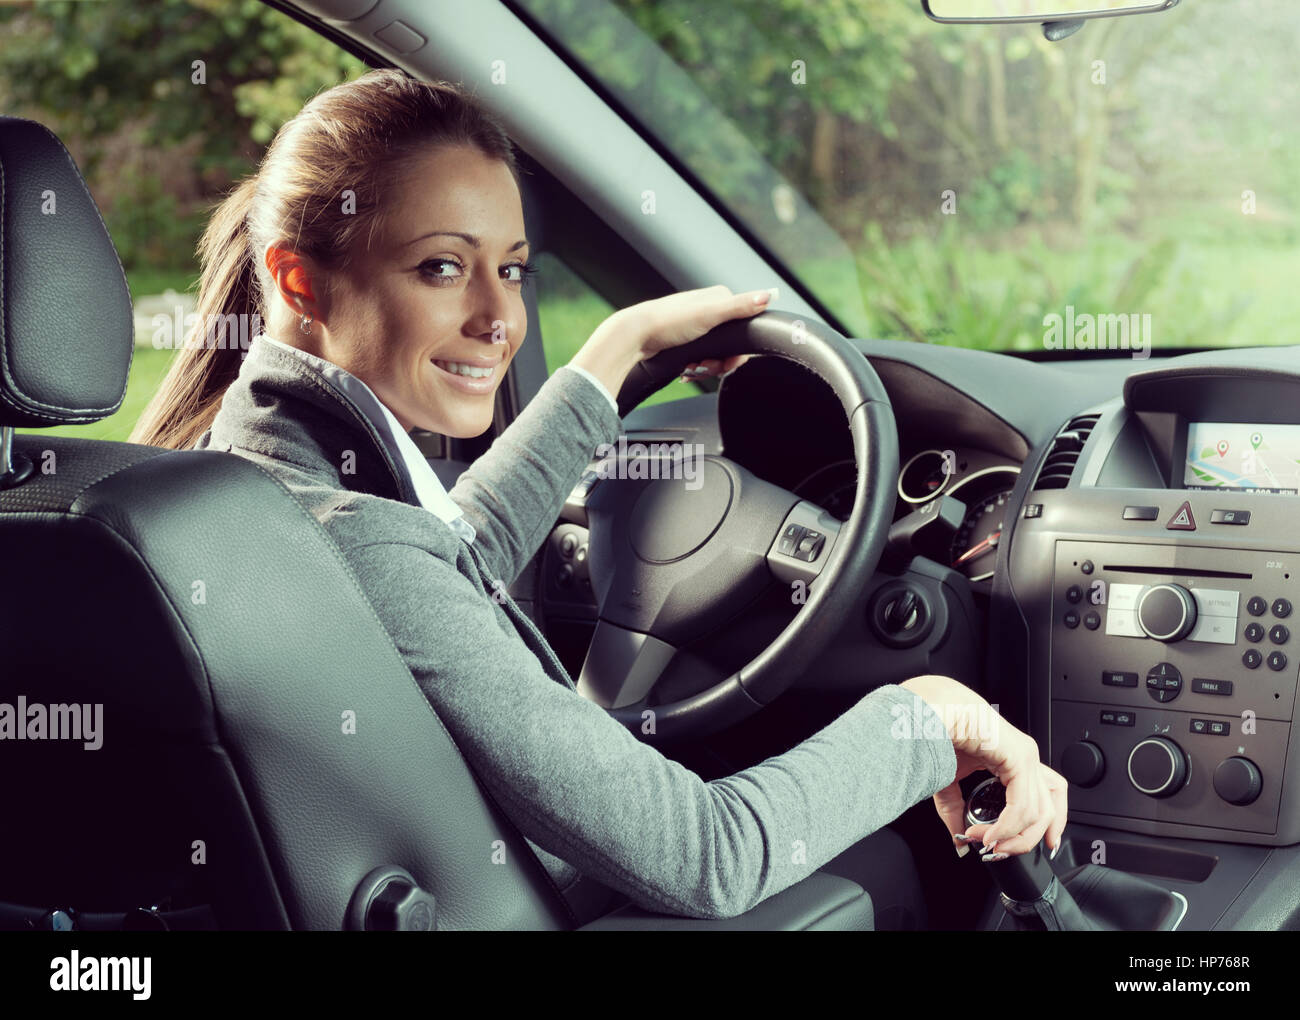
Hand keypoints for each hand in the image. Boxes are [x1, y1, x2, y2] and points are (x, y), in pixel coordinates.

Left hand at [569, 284, 775, 396]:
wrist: (635, 337)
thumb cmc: (667, 322)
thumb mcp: (709, 314)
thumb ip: (739, 307)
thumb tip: (767, 297)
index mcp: (719, 298)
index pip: (745, 326)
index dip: (738, 349)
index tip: (728, 361)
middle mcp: (709, 309)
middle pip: (731, 343)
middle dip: (721, 361)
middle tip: (706, 367)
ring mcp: (697, 324)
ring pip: (716, 353)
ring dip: (708, 366)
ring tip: (693, 368)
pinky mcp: (686, 339)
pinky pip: (702, 357)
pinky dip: (697, 366)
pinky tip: (687, 369)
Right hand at [899, 674, 1067, 860]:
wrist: (930, 712)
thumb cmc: (938, 733)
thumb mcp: (948, 782)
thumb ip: (956, 812)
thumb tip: (959, 841)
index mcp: (1014, 760)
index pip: (1047, 798)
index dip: (1043, 827)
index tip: (1022, 846)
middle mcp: (1025, 757)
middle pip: (1048, 810)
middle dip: (1026, 840)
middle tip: (1001, 852)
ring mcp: (1026, 756)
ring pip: (1040, 812)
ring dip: (1014, 837)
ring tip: (989, 842)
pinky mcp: (1019, 757)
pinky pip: (1023, 805)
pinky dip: (1007, 826)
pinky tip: (989, 833)